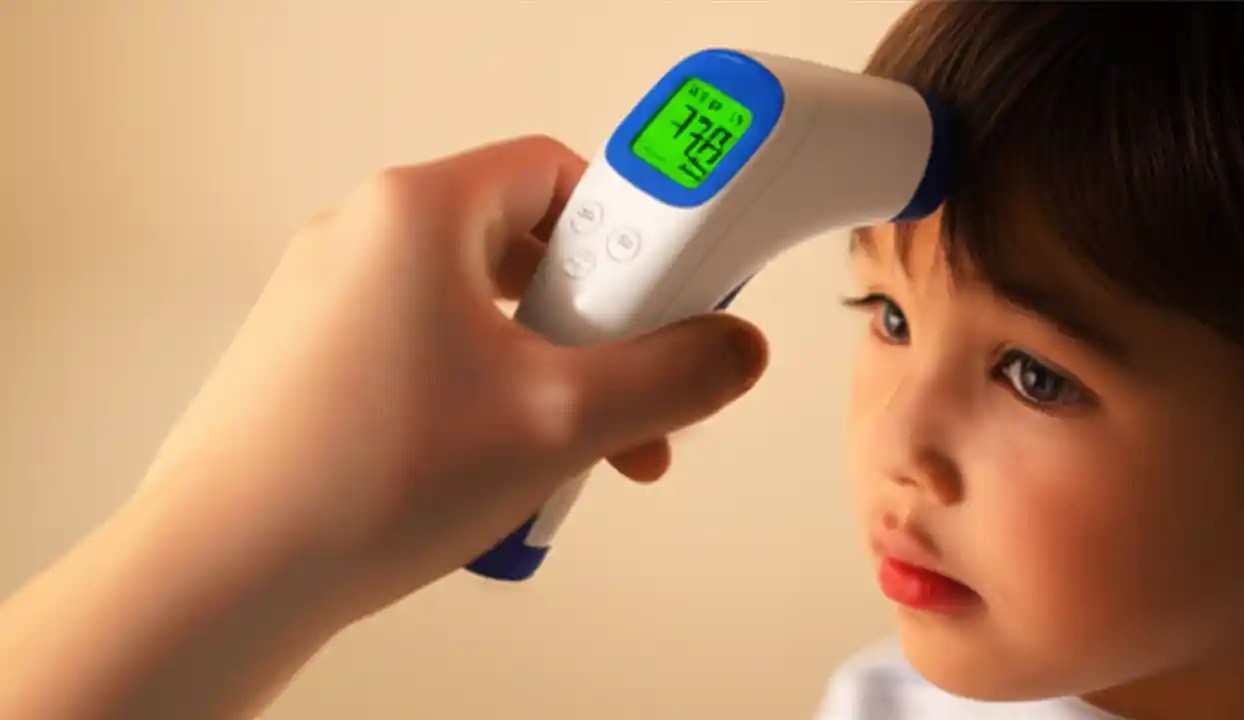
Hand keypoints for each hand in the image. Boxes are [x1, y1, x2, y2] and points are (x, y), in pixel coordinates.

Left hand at [0, 136, 768, 719]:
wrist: (226, 575)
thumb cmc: (363, 479)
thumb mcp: (559, 420)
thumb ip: (671, 377)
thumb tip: (732, 351)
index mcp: (417, 212)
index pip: (558, 173)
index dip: (630, 229)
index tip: (667, 290)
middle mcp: (364, 238)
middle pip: (524, 248)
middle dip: (597, 328)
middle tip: (631, 390)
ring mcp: (331, 300)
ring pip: (481, 314)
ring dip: (547, 377)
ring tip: (571, 454)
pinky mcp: (317, 359)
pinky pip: (433, 355)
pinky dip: (485, 399)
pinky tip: (498, 472)